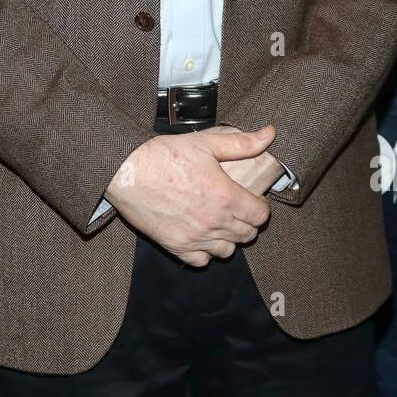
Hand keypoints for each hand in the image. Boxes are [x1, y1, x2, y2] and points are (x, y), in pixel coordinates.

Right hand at [104, 124, 274, 266]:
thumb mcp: (206, 143)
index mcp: (226, 197)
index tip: (251, 199)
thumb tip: (269, 134)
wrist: (127, 171)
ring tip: (220, 222)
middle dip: (247, 221)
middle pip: (248, 234)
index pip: (261, 215)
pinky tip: (201, 235)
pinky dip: (205, 252)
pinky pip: (202, 261)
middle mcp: (214, 222)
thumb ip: (242, 143)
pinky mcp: (176, 246)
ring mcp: (195, 238)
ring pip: (228, 251)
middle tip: (236, 208)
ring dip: (229, 238)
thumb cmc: (164, 155)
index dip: (260, 206)